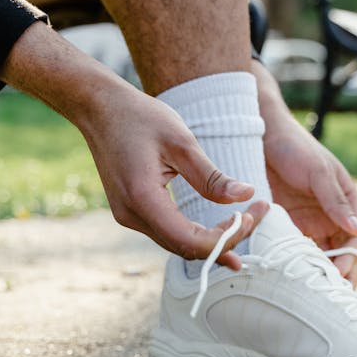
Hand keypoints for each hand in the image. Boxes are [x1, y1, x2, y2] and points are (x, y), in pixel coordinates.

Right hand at [0, 23, 268, 268]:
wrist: (99, 108)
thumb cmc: (140, 117)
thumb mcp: (182, 142)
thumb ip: (212, 176)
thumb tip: (246, 196)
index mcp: (143, 199)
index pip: (191, 240)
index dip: (226, 237)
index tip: (252, 216)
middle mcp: (131, 215)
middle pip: (185, 248)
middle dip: (224, 241)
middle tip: (256, 219)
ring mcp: (127, 216)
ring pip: (176, 245)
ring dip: (211, 241)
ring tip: (244, 228)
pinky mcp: (130, 211)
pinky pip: (167, 233)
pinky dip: (194, 235)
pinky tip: (217, 231)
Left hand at [254, 62, 356, 284]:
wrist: (262, 135)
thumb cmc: (296, 148)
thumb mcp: (318, 173)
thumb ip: (335, 201)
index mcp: (346, 203)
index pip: (355, 240)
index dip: (350, 260)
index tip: (339, 276)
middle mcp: (330, 217)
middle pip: (339, 255)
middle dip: (338, 276)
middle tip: (330, 298)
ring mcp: (308, 222)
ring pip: (317, 256)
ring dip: (316, 274)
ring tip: (310, 295)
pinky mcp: (285, 225)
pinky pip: (293, 250)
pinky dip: (294, 265)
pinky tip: (289, 279)